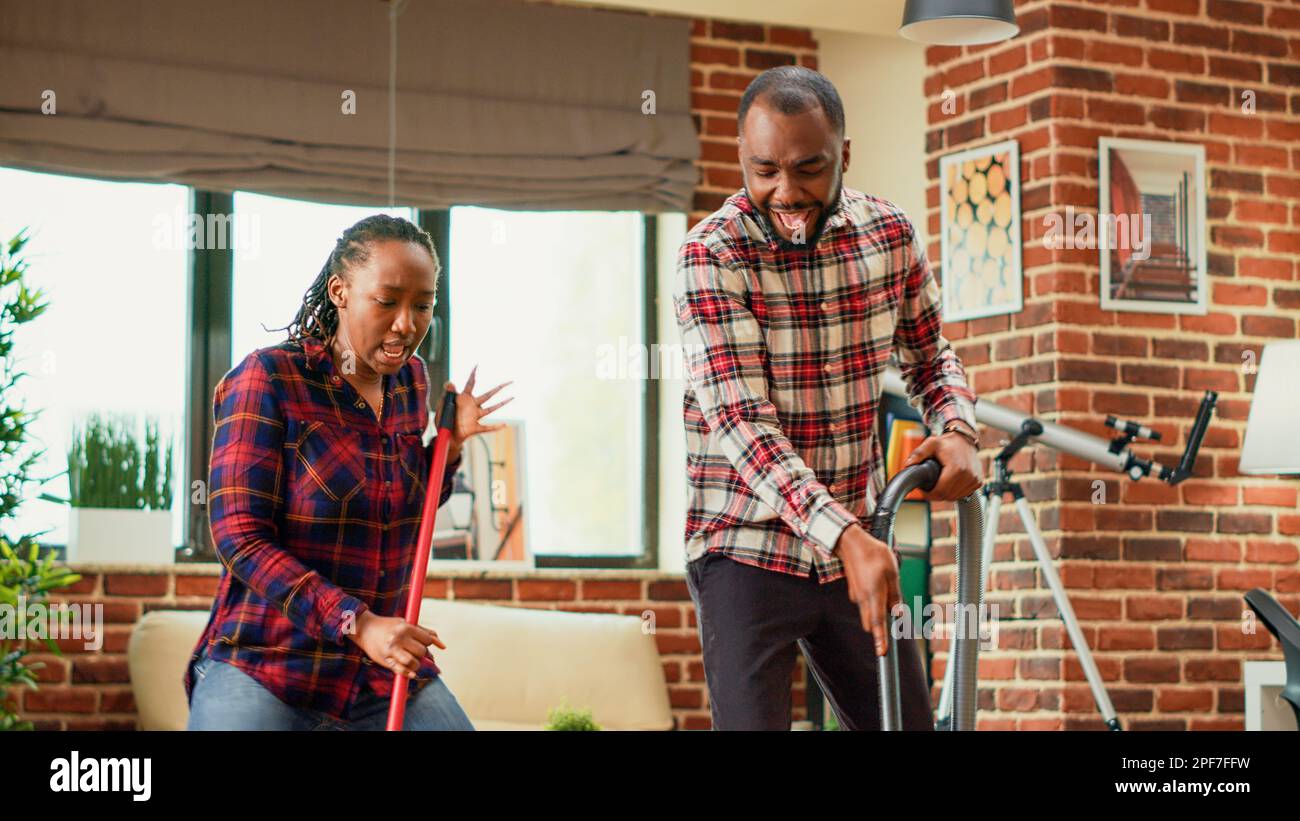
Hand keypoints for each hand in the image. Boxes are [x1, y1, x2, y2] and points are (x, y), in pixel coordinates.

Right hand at [348, 610, 446, 678]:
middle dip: (422, 655)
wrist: (365, 629)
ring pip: (413, 663)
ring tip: (413, 662)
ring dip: (416, 665)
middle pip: (421, 652)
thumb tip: (443, 646)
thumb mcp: (407, 623)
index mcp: (406, 628)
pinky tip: (411, 673)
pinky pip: (401, 671)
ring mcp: (392, 650)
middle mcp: (399, 639)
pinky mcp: (385, 660)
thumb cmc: (390, 626)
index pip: (427, 640)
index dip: (428, 644)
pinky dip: (408, 673)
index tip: (422, 643)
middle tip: (417, 653)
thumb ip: (425, 632)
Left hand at [445, 366, 512, 459]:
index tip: (477, 365)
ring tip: (512, 397)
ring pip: (491, 409)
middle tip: (510, 382)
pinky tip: (504, 425)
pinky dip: (496, 427)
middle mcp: (472, 406)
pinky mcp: (475, 428)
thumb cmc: (444, 420)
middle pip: (488, 394)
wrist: (446, 435)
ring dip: (502, 403)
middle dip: (499, 388)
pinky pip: (487, 428)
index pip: (470, 384)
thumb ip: (446, 394)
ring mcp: (475, 417)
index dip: (473, 375)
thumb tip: (450, 382)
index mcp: (464, 399)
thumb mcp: (442, 405)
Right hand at [835, 525, 900, 656]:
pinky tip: (877, 585)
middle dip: (880, 627)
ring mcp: (856, 596)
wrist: (851, 542)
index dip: (881, 640)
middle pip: (872, 623)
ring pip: (868, 614)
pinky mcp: (854, 592)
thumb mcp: (892, 573)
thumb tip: (898, 614)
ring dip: (877, 613)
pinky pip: (864, 603)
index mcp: (874, 596)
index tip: (882, 653)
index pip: (878, 624)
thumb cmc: (874, 554)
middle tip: (893, 617)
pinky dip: (872, 602)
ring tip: (886, 591)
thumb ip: (895, 595)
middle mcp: (862, 599)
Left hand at [902, 432, 981, 500]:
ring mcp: (975, 479)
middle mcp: (968, 475)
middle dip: (936, 494)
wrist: (965, 439)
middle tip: (929, 487)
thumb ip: (918, 454)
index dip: (929, 495)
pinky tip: (950, 484)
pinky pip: (964, 494)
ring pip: (955, 497)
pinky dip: (955, 492)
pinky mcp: (978, 482)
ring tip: (939, 484)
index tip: (923, 491)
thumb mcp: (930, 444)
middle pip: (948, 496)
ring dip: (946, 494)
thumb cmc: (948, 442)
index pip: (941, 492)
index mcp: (957, 468)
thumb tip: (907, 466)